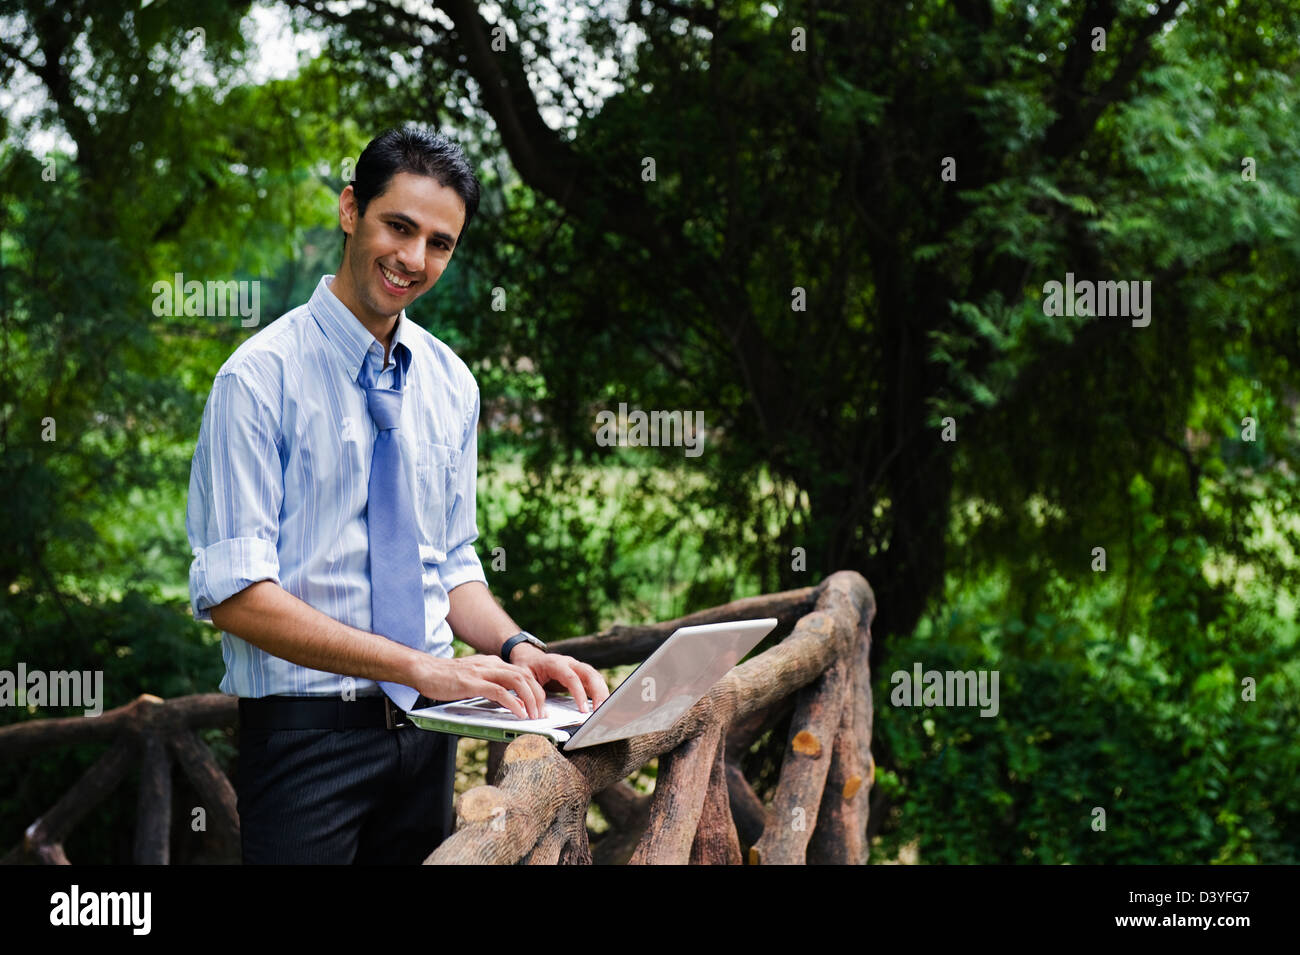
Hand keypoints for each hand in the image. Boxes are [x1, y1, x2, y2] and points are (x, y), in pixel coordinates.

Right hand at [414, 655, 547, 719]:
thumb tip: (509, 702)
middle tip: (542, 713)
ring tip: (535, 716)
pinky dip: (513, 704)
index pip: (523, 672)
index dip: (536, 688)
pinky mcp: (472, 683)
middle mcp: (490, 664)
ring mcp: (482, 672)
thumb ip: (490, 686)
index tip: (541, 704)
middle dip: (538, 695)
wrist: (423, 670)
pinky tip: (519, 715)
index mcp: (492, 663)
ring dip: (530, 700)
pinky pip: (499, 693)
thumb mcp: (474, 678)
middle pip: (525, 676)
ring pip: (517, 681)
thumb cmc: (445, 678)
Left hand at [508, 643, 609, 713]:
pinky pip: (594, 681)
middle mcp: (570, 663)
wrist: (530, 657)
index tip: (583, 710)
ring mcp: (577, 667)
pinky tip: (603, 705)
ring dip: (602, 692)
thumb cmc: (527, 667)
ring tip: (606, 709)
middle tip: (601, 710)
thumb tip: (542, 712)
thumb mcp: (524, 678)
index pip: (572, 677)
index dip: (579, 693)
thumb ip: (533, 693)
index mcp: (555, 663)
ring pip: (595, 676)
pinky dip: (600, 692)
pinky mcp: (580, 674)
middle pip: (589, 674)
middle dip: (598, 692)